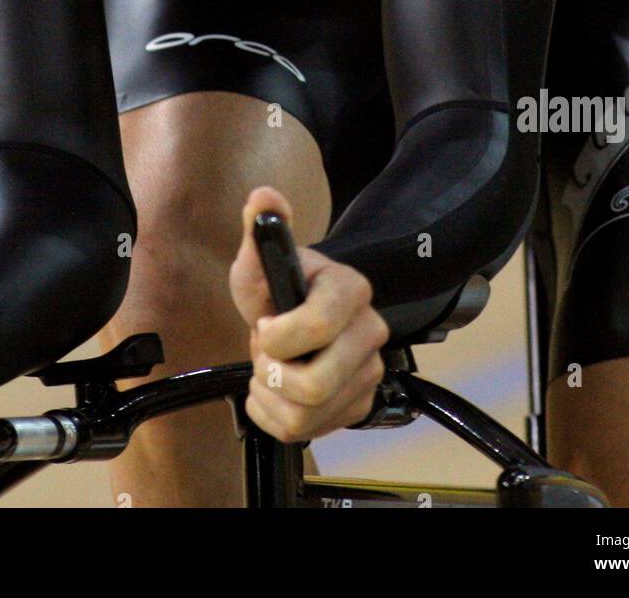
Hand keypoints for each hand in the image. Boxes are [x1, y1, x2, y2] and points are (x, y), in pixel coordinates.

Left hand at [229, 187, 389, 443]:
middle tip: (267, 351)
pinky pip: (306, 432)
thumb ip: (258, 230)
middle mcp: (370, 332)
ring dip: (271, 395)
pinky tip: (280, 389)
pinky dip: (277, 416)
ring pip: (307, 415)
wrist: (296, 320)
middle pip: (315, 385)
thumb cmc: (280, 290)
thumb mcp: (260, 263)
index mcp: (351, 290)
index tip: (265, 324)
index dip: (278, 336)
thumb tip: (263, 196)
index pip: (317, 328)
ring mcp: (369, 372)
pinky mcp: (360, 405)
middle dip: (273, 372)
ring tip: (273, 368)